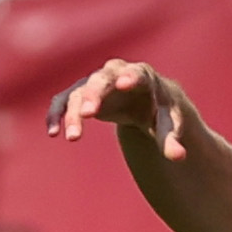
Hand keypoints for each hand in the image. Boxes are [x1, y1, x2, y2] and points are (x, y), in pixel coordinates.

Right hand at [53, 58, 185, 156]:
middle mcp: (115, 74)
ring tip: (74, 138)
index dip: (130, 77)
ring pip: (80, 93)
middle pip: (102, 80)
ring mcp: (95, 82)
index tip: (123, 84)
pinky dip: (56, 114)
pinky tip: (53, 132)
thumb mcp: (169, 123)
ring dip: (75, 113)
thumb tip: (179, 158)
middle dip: (94, 95)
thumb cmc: (159, 110)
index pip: (136, 73)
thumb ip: (172, 139)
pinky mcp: (81, 93)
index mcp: (142, 76)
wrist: (145, 100)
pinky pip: (64, 100)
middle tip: (88, 113)